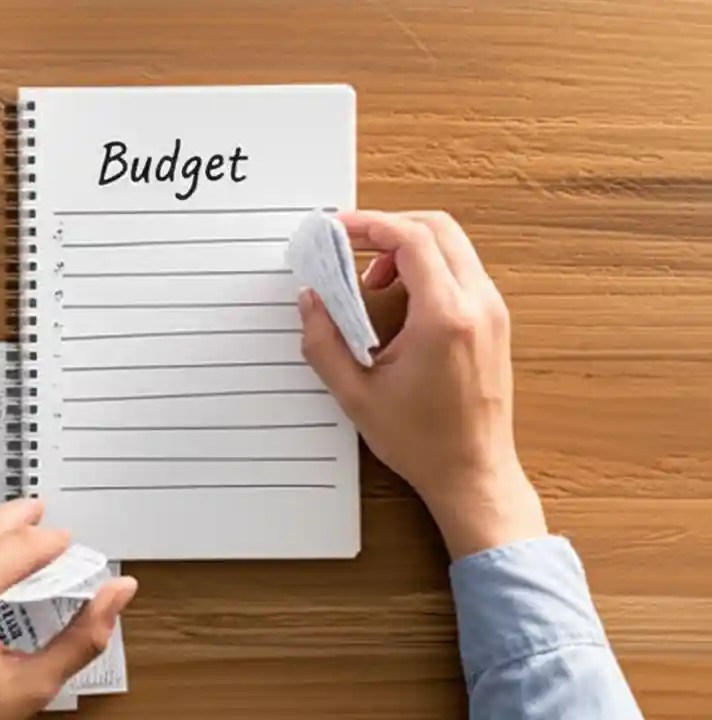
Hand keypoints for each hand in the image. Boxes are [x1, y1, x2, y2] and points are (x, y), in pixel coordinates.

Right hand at [298, 210, 546, 558]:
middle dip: (388, 228)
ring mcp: (492, 311)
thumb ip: (323, 341)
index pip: (411, 239)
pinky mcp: (494, 321)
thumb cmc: (422, 442)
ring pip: (452, 246)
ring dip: (407, 248)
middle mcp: (477, 305)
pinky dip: (426, 268)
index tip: (337, 229)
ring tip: (370, 280)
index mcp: (445, 318)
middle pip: (437, 228)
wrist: (474, 473)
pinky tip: (396, 299)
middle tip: (349, 246)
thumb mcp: (356, 394)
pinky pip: (461, 270)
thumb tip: (309, 299)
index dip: (369, 224)